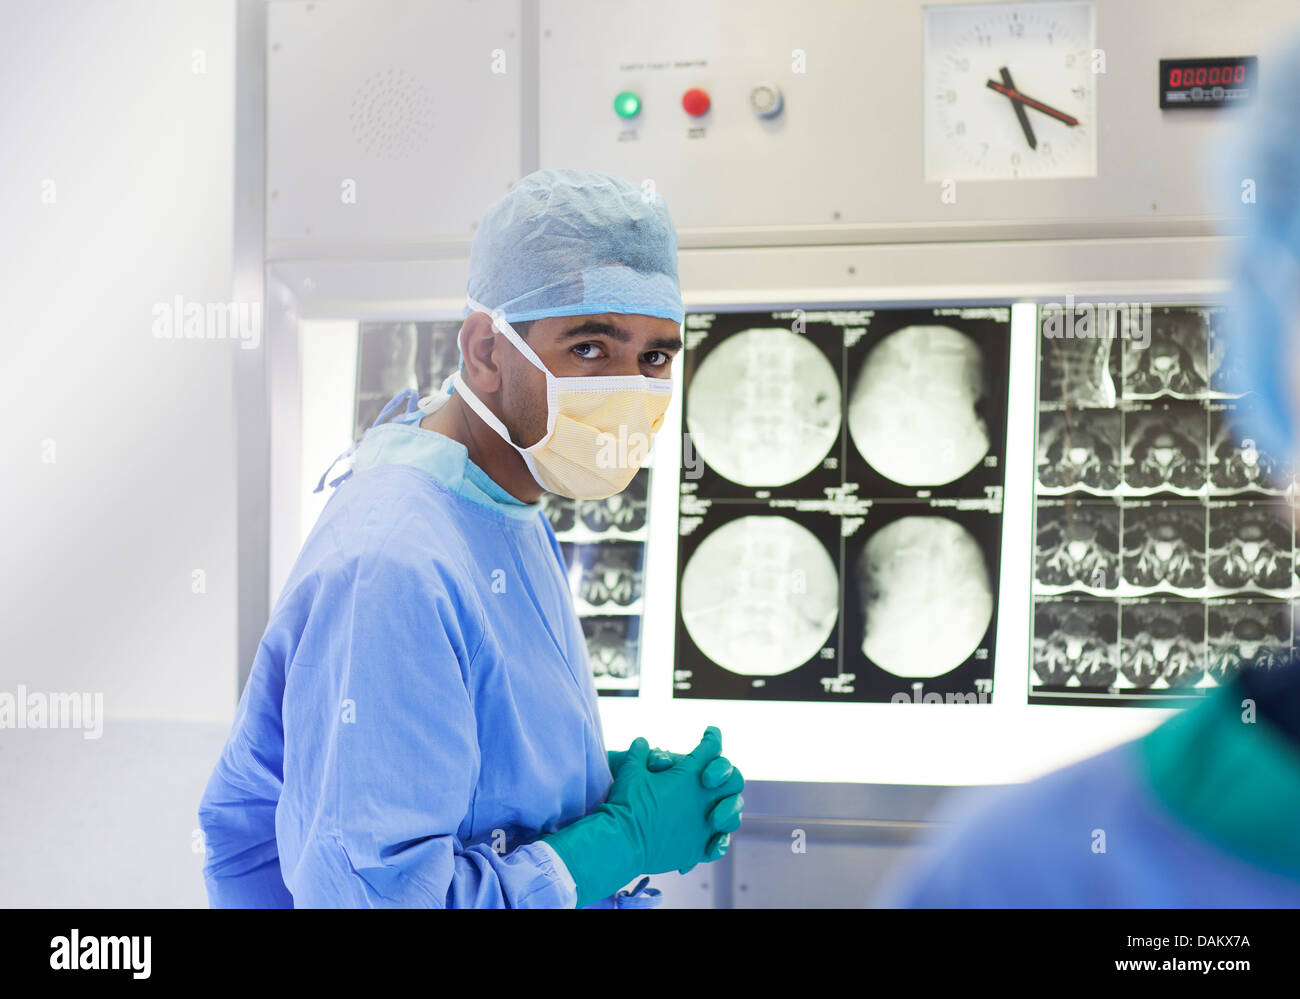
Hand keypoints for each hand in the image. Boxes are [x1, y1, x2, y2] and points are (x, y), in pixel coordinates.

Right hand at [545, 727, 743, 906]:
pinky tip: (714, 838)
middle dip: (726, 774)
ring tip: (716, 810)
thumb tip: (641, 742)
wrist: (620, 843)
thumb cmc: (625, 804)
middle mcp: (703, 798)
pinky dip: (718, 840)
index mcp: (689, 775)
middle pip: (733, 779)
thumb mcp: (630, 771)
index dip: (712, 738)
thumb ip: (639, 754)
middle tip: (713, 776)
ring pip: (733, 813)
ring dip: (728, 807)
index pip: (711, 748)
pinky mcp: (697, 849)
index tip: (711, 734)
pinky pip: (718, 845)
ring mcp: (704, 825)